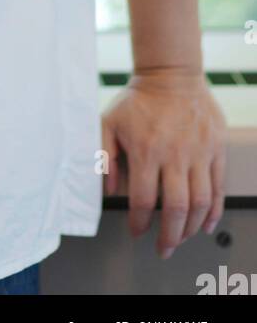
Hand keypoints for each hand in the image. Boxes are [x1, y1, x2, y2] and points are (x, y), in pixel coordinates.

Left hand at [101, 69, 226, 258]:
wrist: (171, 74)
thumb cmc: (138, 99)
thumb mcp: (109, 122)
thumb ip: (104, 156)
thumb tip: (108, 190)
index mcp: (145, 150)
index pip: (142, 199)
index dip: (138, 222)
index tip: (136, 231)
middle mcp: (174, 155)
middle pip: (175, 208)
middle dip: (168, 236)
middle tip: (163, 248)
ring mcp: (199, 153)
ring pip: (199, 203)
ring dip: (190, 227)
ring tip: (180, 237)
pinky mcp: (216, 149)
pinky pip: (218, 187)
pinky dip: (213, 211)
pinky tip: (205, 224)